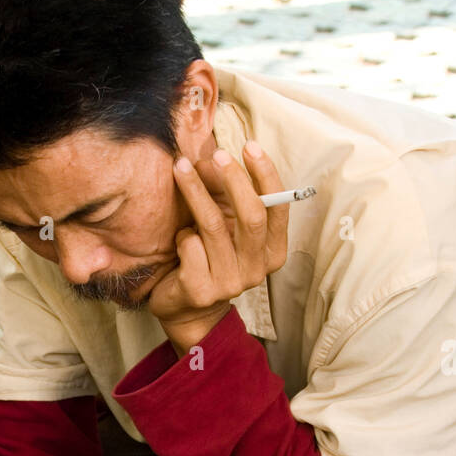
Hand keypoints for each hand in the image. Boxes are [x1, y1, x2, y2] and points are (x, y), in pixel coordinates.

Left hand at [148, 142, 289, 355]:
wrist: (186, 309)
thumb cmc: (208, 258)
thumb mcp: (225, 228)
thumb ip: (225, 197)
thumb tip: (213, 159)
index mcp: (272, 253)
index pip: (277, 208)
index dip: (266, 175)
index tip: (250, 146)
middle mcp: (256, 270)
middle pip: (251, 215)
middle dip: (234, 179)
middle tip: (217, 154)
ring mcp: (230, 284)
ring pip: (213, 226)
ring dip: (195, 191)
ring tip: (180, 167)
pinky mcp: (201, 291)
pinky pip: (190, 246)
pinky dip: (181, 236)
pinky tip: (178, 243)